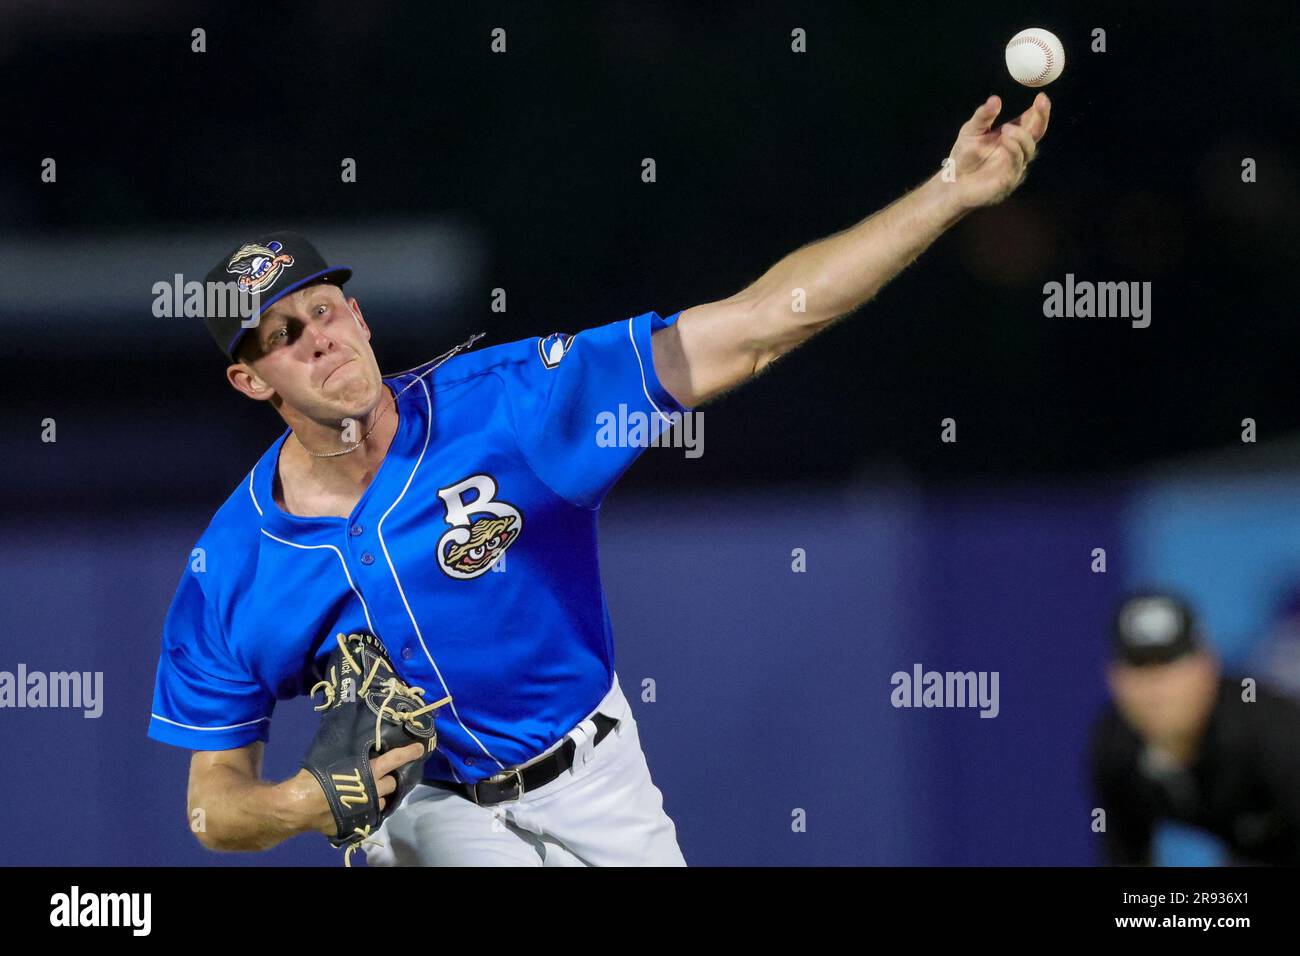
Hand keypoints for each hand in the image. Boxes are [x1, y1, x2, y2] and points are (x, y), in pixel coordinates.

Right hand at [282, 741, 428, 836]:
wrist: (304, 804)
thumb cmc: (317, 775)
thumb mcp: (335, 756)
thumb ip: (350, 753)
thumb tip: (353, 741)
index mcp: (371, 770)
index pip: (396, 759)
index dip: (409, 753)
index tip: (420, 749)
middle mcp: (375, 788)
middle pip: (392, 782)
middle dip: (388, 779)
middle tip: (380, 776)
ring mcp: (369, 807)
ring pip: (383, 800)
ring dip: (379, 796)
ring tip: (369, 793)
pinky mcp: (361, 821)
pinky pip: (370, 815)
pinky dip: (368, 810)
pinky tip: (359, 807)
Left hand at [945, 93, 1050, 208]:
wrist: (953, 182)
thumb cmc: (964, 156)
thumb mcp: (970, 130)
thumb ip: (983, 116)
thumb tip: (995, 99)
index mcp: (1011, 135)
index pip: (1030, 120)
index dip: (1038, 109)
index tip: (1041, 96)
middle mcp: (1017, 149)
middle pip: (1037, 132)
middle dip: (1041, 117)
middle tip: (1041, 102)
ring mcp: (1014, 165)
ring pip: (1028, 149)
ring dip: (1021, 136)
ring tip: (1007, 128)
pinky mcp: (1008, 180)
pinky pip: (1016, 164)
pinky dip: (1014, 151)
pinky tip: (1006, 140)